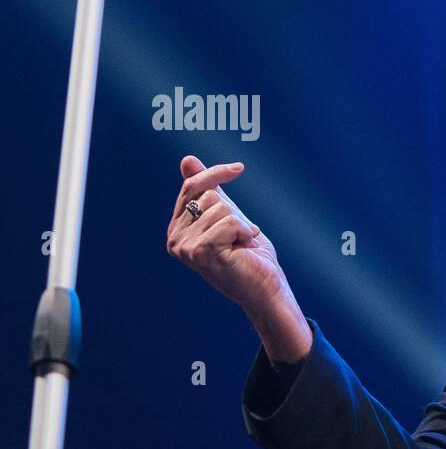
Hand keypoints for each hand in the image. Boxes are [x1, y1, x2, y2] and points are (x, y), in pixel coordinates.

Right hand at [165, 155, 287, 317]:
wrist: (266, 289)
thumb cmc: (250, 256)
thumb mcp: (227, 216)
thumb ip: (208, 191)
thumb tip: (187, 159)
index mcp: (178, 229)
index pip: (190, 187)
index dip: (215, 174)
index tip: (239, 168)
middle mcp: (175, 239)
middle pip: (209, 195)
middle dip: (234, 213)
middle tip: (239, 237)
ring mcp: (185, 247)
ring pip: (221, 208)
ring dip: (241, 225)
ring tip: (241, 246)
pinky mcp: (201, 252)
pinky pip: (228, 221)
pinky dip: (244, 231)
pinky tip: (243, 249)